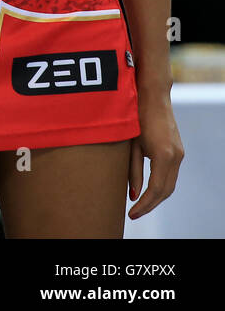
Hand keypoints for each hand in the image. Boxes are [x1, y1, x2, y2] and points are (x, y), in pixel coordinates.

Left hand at [127, 87, 182, 218]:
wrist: (152, 95)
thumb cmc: (134, 116)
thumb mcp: (130, 145)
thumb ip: (132, 171)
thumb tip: (133, 195)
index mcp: (163, 155)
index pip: (156, 189)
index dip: (144, 204)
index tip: (131, 214)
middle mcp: (176, 156)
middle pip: (166, 191)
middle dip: (150, 204)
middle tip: (134, 214)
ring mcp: (179, 153)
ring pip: (171, 184)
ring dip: (156, 197)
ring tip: (139, 206)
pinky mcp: (178, 150)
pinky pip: (171, 175)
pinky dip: (160, 186)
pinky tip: (148, 191)